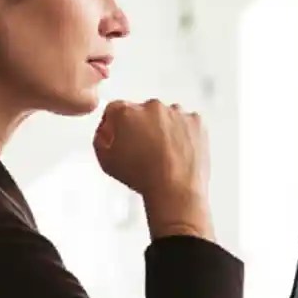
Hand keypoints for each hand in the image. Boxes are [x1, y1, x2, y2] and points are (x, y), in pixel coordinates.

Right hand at [93, 99, 212, 238]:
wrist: (175, 190)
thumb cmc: (142, 178)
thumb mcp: (106, 161)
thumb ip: (101, 138)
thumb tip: (106, 131)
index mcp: (126, 113)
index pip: (115, 110)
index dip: (116, 125)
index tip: (120, 137)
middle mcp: (151, 106)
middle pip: (142, 111)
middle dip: (141, 127)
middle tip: (145, 150)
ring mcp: (176, 112)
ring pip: (166, 116)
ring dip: (164, 129)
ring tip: (164, 155)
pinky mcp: (196, 120)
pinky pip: (186, 122)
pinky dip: (184, 133)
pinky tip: (179, 151)